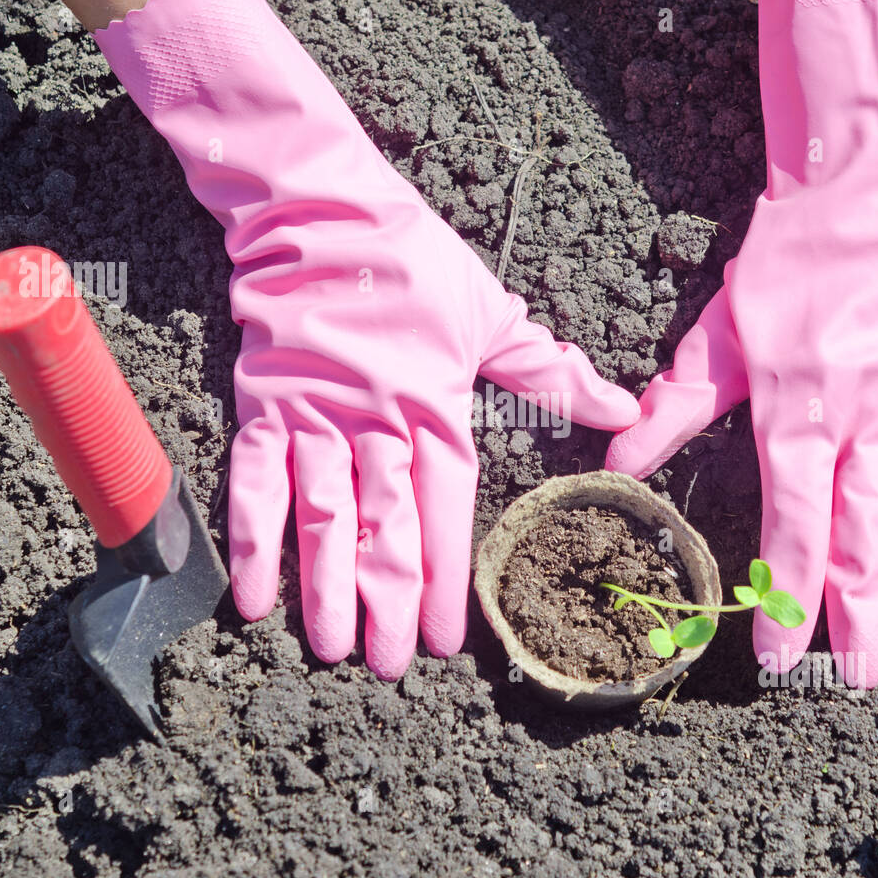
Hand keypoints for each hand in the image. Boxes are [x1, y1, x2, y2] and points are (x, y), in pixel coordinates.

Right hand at [95, 0, 638, 677]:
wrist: (319, 210)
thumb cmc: (412, 261)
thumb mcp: (491, 313)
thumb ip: (550, 372)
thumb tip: (623, 411)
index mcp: (438, 404)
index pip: (446, 508)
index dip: (446, 575)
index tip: (449, 636)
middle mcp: (378, 419)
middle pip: (385, 526)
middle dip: (389, 601)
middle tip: (390, 667)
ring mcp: (316, 415)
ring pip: (325, 515)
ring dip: (326, 586)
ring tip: (332, 649)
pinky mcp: (263, 403)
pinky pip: (254, 480)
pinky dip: (254, 538)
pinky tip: (254, 599)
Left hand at [607, 0, 877, 686]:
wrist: (861, 191)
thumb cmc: (782, 264)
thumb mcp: (716, 336)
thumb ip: (671, 409)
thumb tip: (615, 464)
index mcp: (797, 414)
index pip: (794, 526)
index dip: (788, 596)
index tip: (783, 654)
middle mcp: (864, 423)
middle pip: (863, 538)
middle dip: (860, 616)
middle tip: (861, 679)